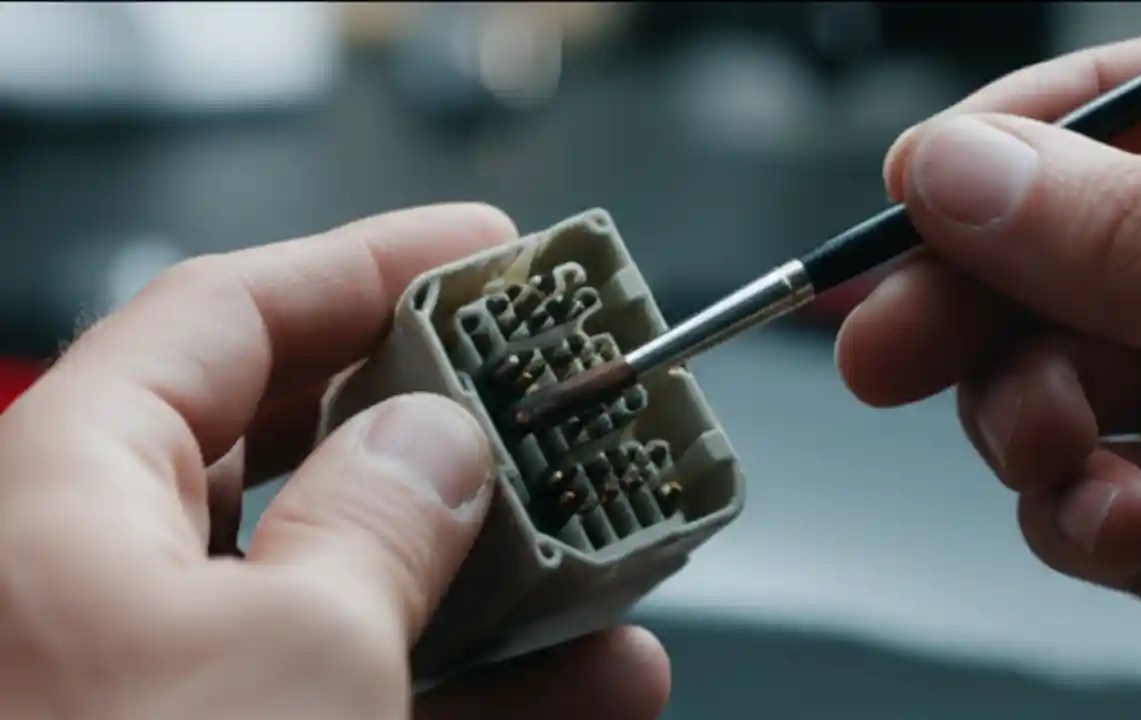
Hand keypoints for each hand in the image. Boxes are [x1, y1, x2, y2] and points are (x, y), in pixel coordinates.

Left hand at [0, 204, 668, 718]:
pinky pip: (373, 695)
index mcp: (63, 495)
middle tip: (560, 394)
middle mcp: (103, 578)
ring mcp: (175, 687)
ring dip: (499, 568)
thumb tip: (438, 440)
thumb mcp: (289, 658)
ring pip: (358, 581)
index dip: (367, 264)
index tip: (487, 250)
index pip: (226, 314)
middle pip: (302, 442)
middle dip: (452, 420)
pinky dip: (487, 690)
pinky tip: (597, 688)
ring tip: (617, 547)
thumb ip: (376, 523)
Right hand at [836, 24, 1140, 660]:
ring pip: (1069, 383)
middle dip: (977, 309)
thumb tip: (958, 170)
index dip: (1010, 141)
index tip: (906, 198)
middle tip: (887, 349)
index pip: (1139, 105)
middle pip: (1070, 257)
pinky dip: (1083, 521)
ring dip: (1027, 426)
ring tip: (1050, 458)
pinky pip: (1108, 501)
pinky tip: (1119, 530)